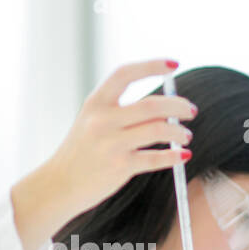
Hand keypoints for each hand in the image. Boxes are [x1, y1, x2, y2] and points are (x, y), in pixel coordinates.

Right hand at [10, 59, 195, 249]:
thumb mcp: (90, 122)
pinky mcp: (119, 167)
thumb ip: (118, 110)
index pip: (126, 74)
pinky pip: (155, 158)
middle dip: (178, 106)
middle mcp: (102, 120)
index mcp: (95, 103)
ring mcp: (111, 144)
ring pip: (158, 130)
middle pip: (152, 105)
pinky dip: (174, 156)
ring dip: (179, 131)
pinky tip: (183, 155)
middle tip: (190, 111)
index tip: (174, 64)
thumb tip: (163, 106)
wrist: (58, 185)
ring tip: (186, 135)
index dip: (152, 65)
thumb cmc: (80, 152)